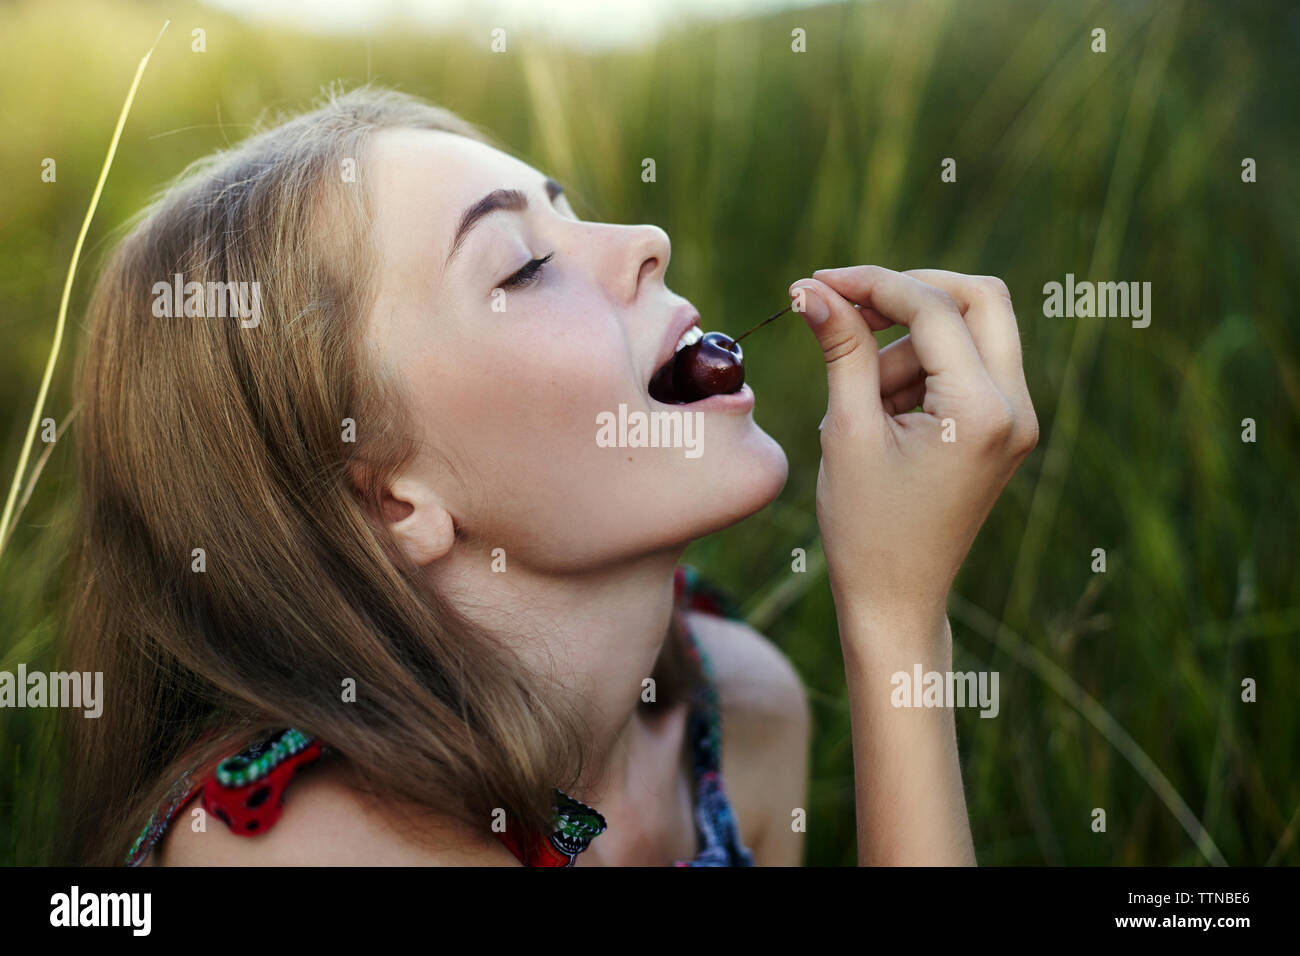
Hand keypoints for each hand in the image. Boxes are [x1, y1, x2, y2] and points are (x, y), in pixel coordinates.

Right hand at [789, 266, 1037, 634]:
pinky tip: (880, 411)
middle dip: (909, 292)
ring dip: (908, 340)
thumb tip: (813, 290)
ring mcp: (1017, 418)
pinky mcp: (1003, 427)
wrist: (896, 599)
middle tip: (848, 304)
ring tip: (858, 400)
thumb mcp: (847, 431)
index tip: (817, 284)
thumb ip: (841, 350)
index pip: (933, 310)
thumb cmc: (865, 527)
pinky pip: (969, 365)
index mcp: (982, 411)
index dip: (872, 284)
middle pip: (979, 298)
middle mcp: (1016, 408)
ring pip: (972, 329)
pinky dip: (922, 366)